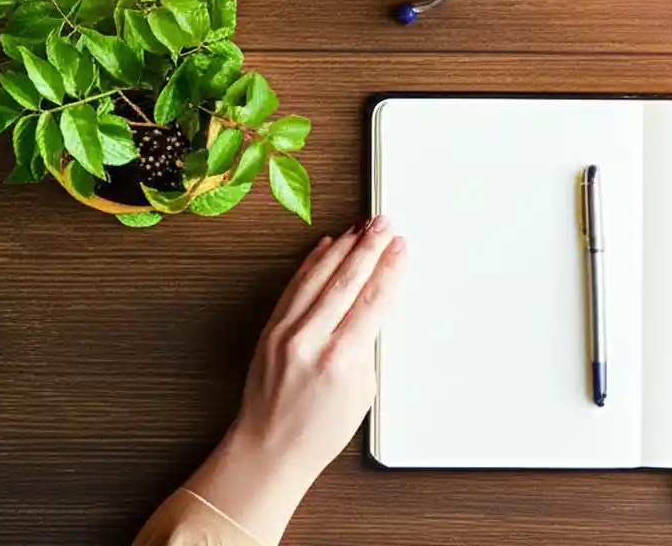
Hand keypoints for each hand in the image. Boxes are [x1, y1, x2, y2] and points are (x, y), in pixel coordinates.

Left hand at [185, 216, 407, 544]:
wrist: (269, 449)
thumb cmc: (319, 430)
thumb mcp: (363, 391)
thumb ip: (368, 345)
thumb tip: (376, 306)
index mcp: (341, 360)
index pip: (373, 301)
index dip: (390, 269)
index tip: (402, 247)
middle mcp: (310, 341)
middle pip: (347, 280)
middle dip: (370, 246)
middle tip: (386, 223)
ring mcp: (285, 333)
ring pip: (318, 276)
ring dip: (344, 246)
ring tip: (363, 225)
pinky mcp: (270, 330)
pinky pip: (294, 286)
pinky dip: (312, 262)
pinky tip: (328, 245)